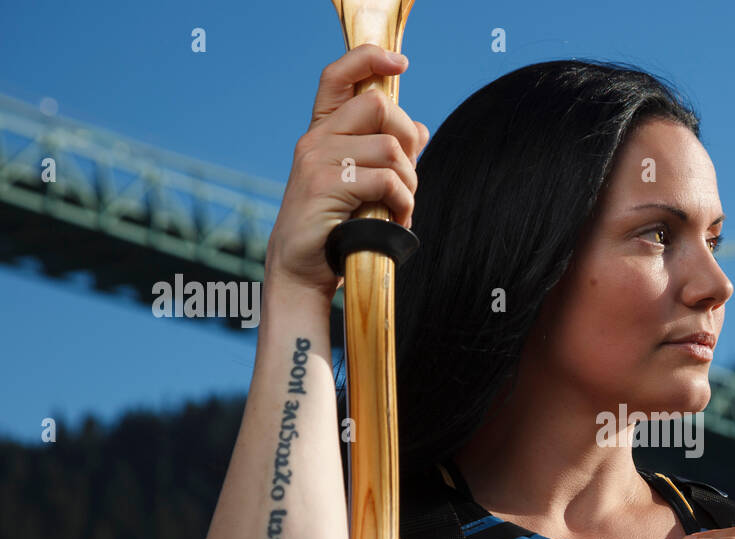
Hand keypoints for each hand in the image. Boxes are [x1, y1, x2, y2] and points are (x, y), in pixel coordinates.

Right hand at [265, 43, 430, 303]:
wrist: (302, 271)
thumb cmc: (334, 230)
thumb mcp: (362, 186)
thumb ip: (386, 155)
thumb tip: (420, 128)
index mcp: (323, 133)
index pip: (339, 76)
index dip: (370, 59)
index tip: (400, 64)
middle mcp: (316, 139)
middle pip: (379, 106)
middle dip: (408, 140)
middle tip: (407, 178)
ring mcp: (317, 160)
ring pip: (389, 147)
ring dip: (409, 182)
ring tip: (401, 208)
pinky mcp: (325, 185)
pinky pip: (386, 180)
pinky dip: (403, 203)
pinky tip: (397, 221)